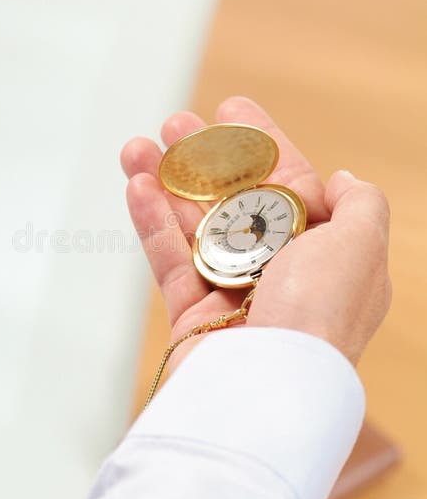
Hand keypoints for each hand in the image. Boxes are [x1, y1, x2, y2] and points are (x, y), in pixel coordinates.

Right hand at [121, 96, 390, 372]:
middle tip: (176, 122)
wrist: (263, 391)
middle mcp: (281, 271)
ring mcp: (234, 294)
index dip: (261, 143)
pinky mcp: (193, 315)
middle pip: (235, 199)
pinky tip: (137, 186)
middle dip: (204, 158)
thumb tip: (345, 179)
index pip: (290, 183)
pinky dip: (152, 223)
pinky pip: (170, 260)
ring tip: (138, 147)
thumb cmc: (318, 318)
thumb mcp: (361, 248)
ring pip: (194, 226)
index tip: (231, 108)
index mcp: (324, 252)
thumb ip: (361, 206)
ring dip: (166, 182)